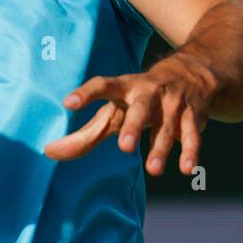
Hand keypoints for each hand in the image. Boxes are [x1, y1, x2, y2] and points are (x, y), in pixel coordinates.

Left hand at [43, 52, 221, 175]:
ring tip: (153, 170)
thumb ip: (84, 135)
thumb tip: (49, 153)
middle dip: (134, 127)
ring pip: (167, 126)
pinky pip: (192, 134)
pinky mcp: (193, 115)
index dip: (85, 94)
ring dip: (161, 148)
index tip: (68, 103)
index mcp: (124, 87)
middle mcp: (149, 93)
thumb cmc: (139, 99)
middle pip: (140, 108)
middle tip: (124, 147)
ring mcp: (173, 103)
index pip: (102, 86)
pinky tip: (187, 168)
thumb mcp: (114, 111)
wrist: (193, 73)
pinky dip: (191, 151)